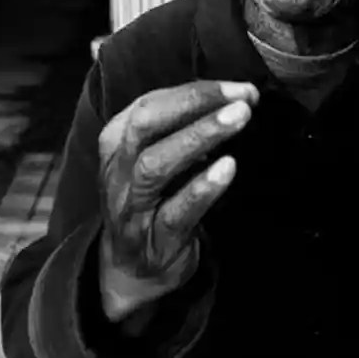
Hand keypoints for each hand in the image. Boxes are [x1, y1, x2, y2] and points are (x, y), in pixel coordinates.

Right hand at [96, 80, 258, 321]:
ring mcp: (131, 207)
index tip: (238, 87)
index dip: (195, 91)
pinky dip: (201, 188)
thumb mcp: (154, 158)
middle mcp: (118, 170)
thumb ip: (179, 128)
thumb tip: (230, 97)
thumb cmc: (151, 201)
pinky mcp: (153, 240)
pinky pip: (175, 212)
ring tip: (239, 119)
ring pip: (156, 165)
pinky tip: (228, 169)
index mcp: (116, 142)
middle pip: (146, 125)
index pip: (150, 104)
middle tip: (242, 96)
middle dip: (194, 103)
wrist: (130, 270)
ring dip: (200, 137)